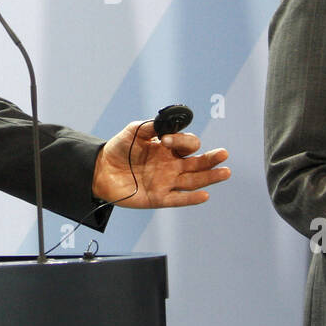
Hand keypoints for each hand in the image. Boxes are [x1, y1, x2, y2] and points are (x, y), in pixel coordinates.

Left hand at [91, 120, 229, 208]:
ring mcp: (166, 183)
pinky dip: (191, 198)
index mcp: (169, 150)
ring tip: (225, 172)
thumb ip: (151, 127)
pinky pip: (177, 199)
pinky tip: (204, 195)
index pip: (187, 145)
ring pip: (193, 181)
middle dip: (211, 159)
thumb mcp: (134, 131)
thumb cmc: (119, 148)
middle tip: (223, 154)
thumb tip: (166, 126)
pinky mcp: (158, 198)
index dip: (181, 141)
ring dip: (209, 177)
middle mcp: (172, 166)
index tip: (165, 139)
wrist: (100, 169)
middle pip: (197, 163)